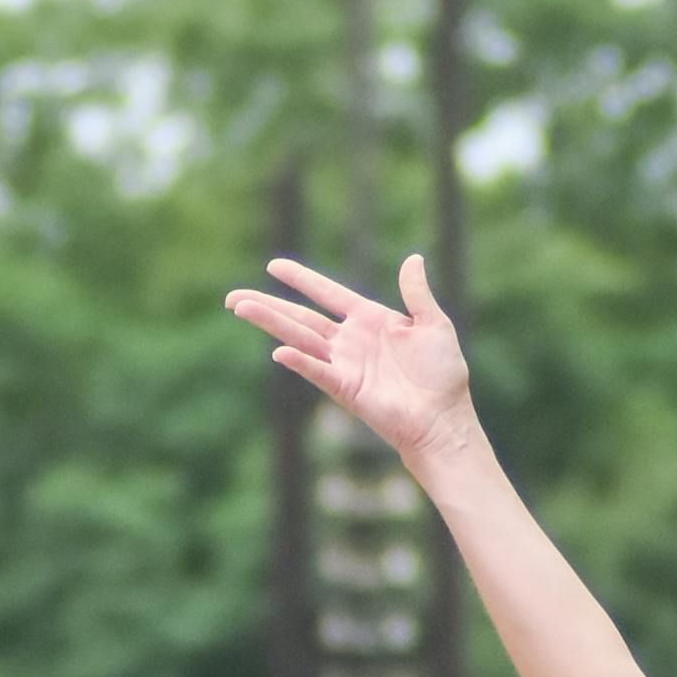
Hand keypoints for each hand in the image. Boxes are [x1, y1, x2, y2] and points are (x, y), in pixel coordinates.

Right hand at [226, 254, 474, 465]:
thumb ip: (417, 293)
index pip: (327, 293)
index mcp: (370, 320)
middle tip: (233, 297)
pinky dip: (299, 361)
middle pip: (300, 317)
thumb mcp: (433, 324)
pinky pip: (317, 371)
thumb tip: (412, 259)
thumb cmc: (443, 375)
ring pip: (299, 338)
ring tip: (240, 307)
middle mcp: (350, 341)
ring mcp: (344, 364)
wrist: (443, 418)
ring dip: (270, 323)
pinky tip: (279, 351)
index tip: (274, 265)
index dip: (302, 279)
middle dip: (267, 305)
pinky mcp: (345, 388)